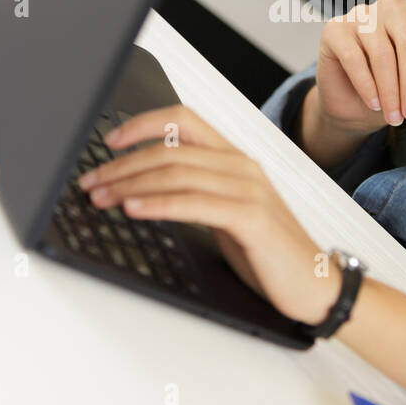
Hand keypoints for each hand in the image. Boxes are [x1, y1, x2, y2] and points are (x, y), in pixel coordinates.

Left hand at [76, 104, 342, 324]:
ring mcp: (249, 188)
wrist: (314, 284)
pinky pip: (195, 203)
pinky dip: (159, 203)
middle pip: (171, 150)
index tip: (109, 140)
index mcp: (235, 158)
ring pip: (177, 173)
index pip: (185, 120)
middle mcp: (242, 165)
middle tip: (91, 181)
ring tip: (101, 197)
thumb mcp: (225, 213)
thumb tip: (140, 189)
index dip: (144, 124)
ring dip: (131, 185)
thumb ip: (194, 193)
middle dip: (122, 165)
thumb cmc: (268, 252)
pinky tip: (134, 209)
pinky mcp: (252, 217)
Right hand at [315, 0, 405, 135]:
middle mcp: (388, 7)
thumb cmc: (395, 84)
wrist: (355, 107)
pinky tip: (374, 102)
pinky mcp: (335, 30)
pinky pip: (354, 57)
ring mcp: (360, 15)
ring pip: (381, 52)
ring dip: (389, 90)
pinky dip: (366, 85)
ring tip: (394, 115)